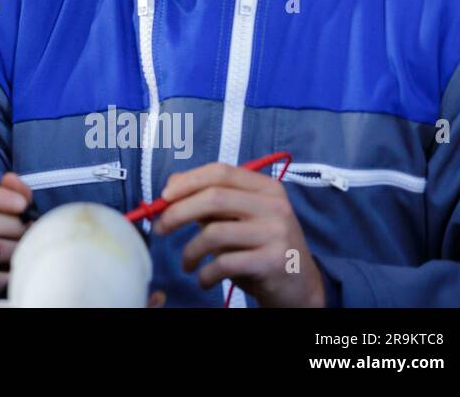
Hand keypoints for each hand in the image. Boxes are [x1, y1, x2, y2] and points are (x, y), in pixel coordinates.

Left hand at [153, 162, 324, 306]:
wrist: (300, 287)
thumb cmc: (261, 248)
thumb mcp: (241, 220)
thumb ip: (211, 204)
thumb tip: (170, 190)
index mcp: (266, 187)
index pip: (219, 172)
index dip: (186, 181)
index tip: (163, 197)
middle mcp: (274, 206)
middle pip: (213, 197)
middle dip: (177, 212)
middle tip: (160, 229)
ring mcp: (277, 233)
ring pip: (214, 232)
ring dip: (190, 250)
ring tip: (187, 263)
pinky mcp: (273, 262)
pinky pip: (224, 262)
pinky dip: (205, 273)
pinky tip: (203, 279)